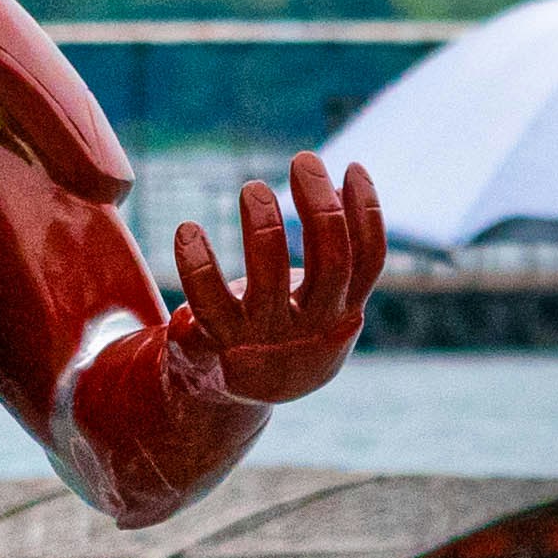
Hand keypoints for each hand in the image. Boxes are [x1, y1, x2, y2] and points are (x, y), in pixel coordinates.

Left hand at [169, 154, 381, 404]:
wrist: (224, 397)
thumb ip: (332, 260)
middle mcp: (311, 329)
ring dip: (263, 226)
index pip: (369, 260)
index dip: (367, 211)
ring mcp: (266, 339)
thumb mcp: (314, 303)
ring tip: (253, 188)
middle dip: (320, 205)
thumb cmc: (277, 331)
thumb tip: (344, 185)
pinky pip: (207, 299)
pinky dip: (197, 261)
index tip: (351, 166)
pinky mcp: (220, 343)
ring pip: (270, 278)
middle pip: (331, 262)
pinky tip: (188, 229)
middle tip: (303, 160)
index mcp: (342, 314)